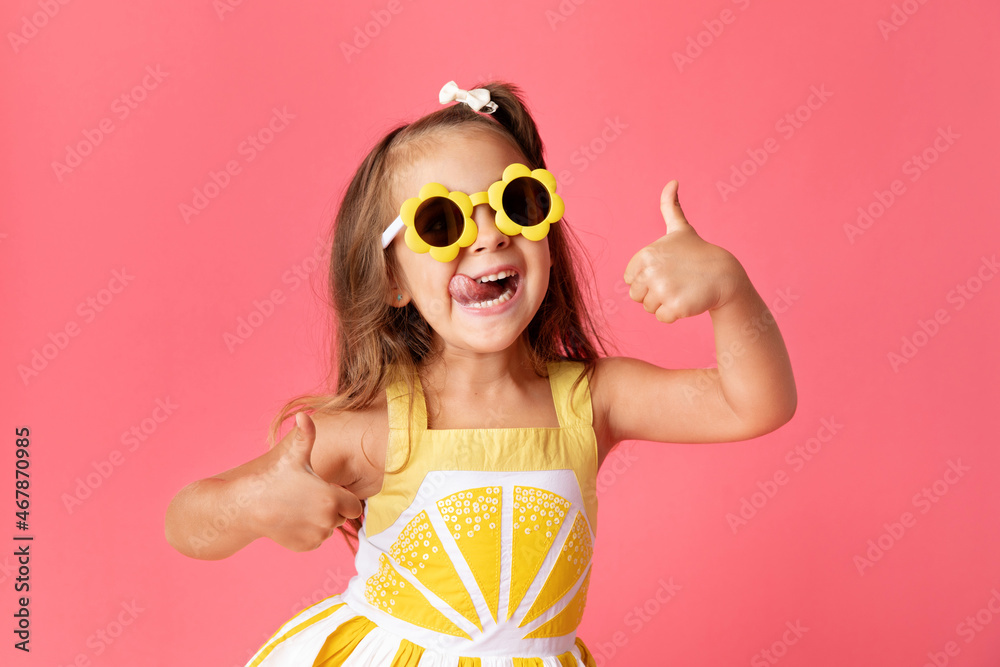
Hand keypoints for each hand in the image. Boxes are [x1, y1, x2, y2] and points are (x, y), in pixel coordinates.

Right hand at [256, 412, 362, 551]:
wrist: (248, 507)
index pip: (355, 506)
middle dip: (333, 508)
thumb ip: (306, 435)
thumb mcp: (294, 456)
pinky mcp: (306, 546)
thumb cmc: (274, 478)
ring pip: (329, 528)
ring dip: (321, 520)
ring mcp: (316, 536)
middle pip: (342, 517)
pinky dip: (309, 531)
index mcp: (332, 499)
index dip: (343, 497)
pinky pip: (316, 539)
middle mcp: (328, 521)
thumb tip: (304, 414)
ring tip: (300, 506)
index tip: (327, 490)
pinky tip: (294, 518)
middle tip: (310, 497)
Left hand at [623, 180, 747, 322]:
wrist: (725, 275)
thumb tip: (673, 181)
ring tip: (682, 290)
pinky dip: (674, 314)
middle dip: (654, 293)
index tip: (666, 271)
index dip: (647, 279)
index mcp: (645, 255)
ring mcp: (664, 290)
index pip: (630, 280)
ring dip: (665, 304)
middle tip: (675, 283)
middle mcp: (651, 272)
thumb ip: (669, 206)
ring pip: (649, 308)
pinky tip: (687, 301)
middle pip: (637, 296)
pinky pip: (663, 318)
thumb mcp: (680, 229)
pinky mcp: (676, 307)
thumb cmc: (697, 253)